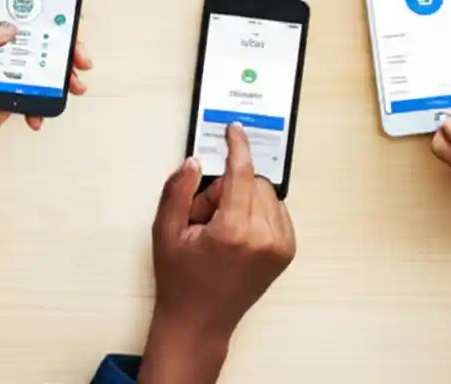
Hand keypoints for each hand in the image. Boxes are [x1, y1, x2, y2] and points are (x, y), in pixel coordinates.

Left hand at [0, 0, 90, 184]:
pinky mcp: (11, 97)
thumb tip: (2, 27)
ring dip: (62, 70)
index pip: (4, 4)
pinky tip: (40, 116)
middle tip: (78, 54)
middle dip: (61, 38)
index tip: (59, 0)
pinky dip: (47, 101)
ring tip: (75, 85)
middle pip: (33, 32)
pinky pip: (38, 92)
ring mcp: (3, 74)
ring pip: (41, 61)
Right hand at [139, 124, 296, 383]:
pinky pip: (275, 210)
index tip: (234, 130)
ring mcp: (280, 246)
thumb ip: (177, 190)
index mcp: (234, 231)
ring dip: (242, 199)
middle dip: (227, 188)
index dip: (237, 146)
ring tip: (219, 229)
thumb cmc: (180, 279)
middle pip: (252, 181)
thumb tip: (195, 161)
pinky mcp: (286, 251)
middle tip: (203, 216)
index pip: (241, 173)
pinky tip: (237, 233)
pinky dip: (256, 211)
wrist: (200, 321)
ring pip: (266, 194)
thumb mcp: (164, 231)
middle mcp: (264, 238)